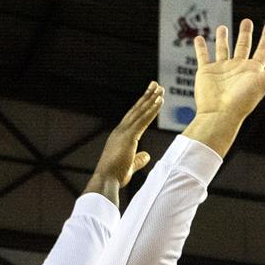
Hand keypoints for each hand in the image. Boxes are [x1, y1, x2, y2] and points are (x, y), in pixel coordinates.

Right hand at [86, 83, 162, 204]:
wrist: (105, 180)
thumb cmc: (114, 176)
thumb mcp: (130, 166)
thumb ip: (138, 159)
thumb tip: (147, 155)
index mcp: (120, 137)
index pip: (132, 118)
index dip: (141, 107)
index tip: (149, 96)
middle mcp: (120, 131)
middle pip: (136, 110)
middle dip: (146, 96)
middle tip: (155, 84)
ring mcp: (124, 133)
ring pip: (140, 112)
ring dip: (151, 99)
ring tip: (160, 88)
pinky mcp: (129, 137)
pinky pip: (143, 120)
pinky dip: (152, 110)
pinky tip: (160, 101)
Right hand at [183, 18, 264, 155]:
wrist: (220, 115)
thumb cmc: (243, 101)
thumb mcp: (264, 80)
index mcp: (253, 70)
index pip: (263, 49)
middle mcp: (238, 69)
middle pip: (243, 46)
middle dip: (245, 34)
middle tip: (247, 21)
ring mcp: (222, 70)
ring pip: (223, 49)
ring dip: (222, 38)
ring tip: (222, 27)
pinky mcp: (206, 72)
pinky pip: (203, 56)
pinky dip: (200, 47)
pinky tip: (199, 38)